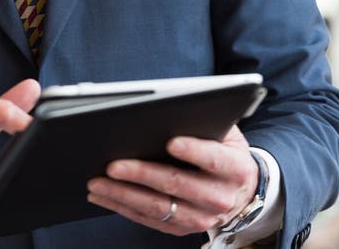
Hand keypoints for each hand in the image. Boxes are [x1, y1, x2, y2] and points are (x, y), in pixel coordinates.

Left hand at [87, 125, 258, 236]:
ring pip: (158, 207)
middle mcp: (220, 197)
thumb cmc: (225, 151)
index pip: (213, 159)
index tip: (171, 141)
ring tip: (98, 182)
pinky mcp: (182, 228)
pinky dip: (124, 208)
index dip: (193, 151)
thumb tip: (171, 109)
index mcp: (234, 169)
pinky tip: (104, 196)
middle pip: (177, 185)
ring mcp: (201, 217)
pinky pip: (150, 220)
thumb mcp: (226, 132)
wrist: (241, 191)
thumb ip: (204, 121)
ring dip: (124, 195)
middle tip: (113, 165)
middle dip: (142, 174)